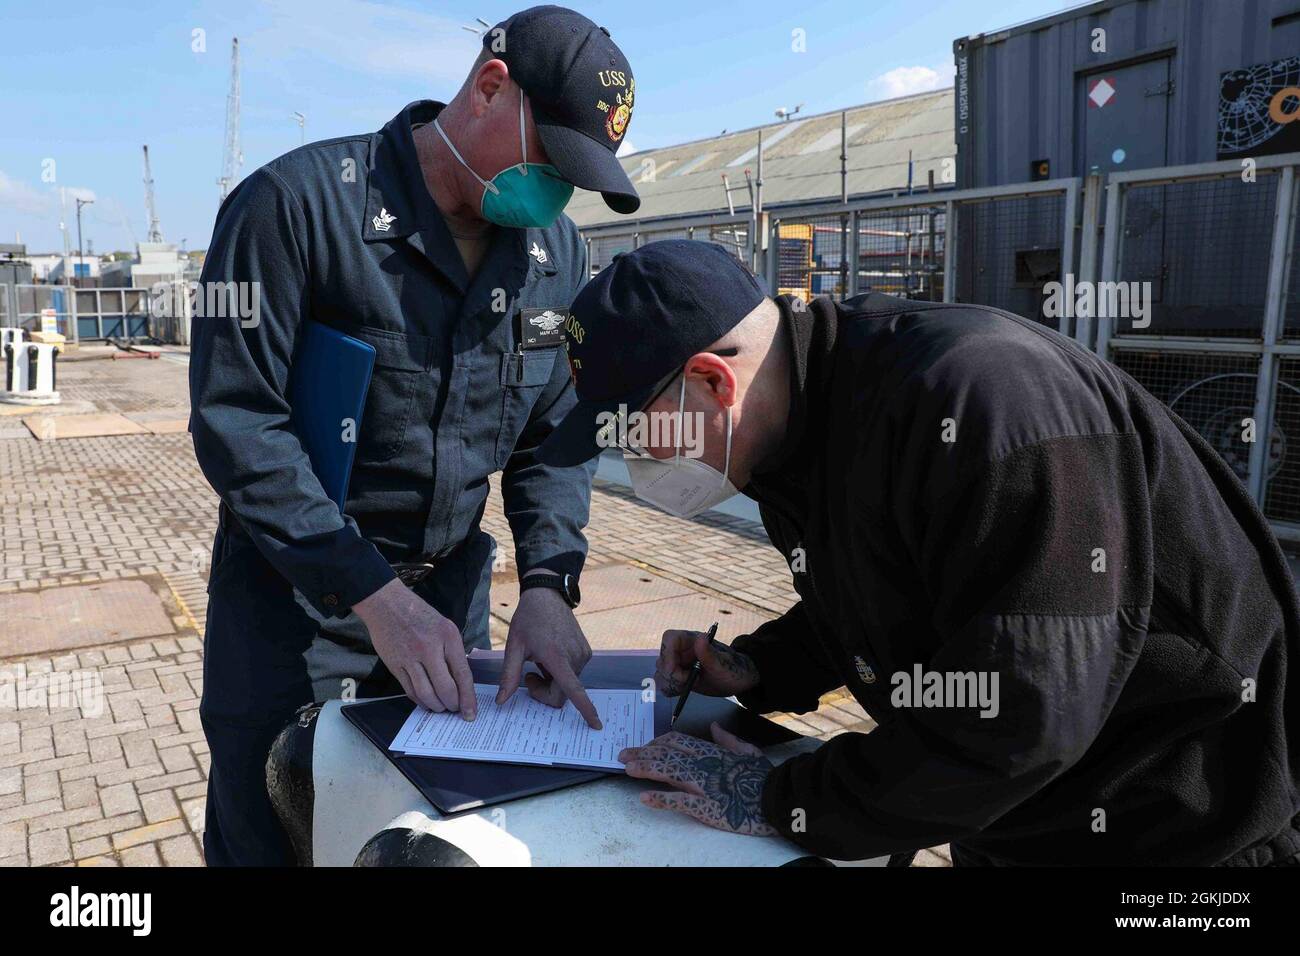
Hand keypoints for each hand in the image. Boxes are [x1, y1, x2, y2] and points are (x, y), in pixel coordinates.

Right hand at [354, 578, 475, 718]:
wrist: (387, 605)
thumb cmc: (420, 615)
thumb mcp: (445, 627)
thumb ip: (453, 652)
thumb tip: (462, 682)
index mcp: (448, 637)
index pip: (462, 674)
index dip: (468, 698)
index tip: (471, 713)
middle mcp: (429, 648)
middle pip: (445, 688)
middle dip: (453, 705)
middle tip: (456, 710)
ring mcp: (410, 658)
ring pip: (426, 694)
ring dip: (436, 706)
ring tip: (442, 707)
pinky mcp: (395, 665)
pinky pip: (410, 691)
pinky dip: (420, 701)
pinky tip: (427, 702)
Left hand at [498, 577, 600, 728]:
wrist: (547, 595)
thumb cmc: (528, 620)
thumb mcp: (514, 646)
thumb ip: (508, 676)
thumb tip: (502, 701)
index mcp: (557, 657)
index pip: (574, 690)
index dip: (585, 710)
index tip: (595, 725)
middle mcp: (575, 657)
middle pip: (564, 693)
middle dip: (545, 692)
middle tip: (528, 677)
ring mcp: (583, 654)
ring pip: (568, 684)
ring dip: (552, 681)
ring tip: (539, 661)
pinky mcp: (586, 652)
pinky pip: (574, 673)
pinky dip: (560, 672)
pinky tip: (550, 655)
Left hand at [620, 723, 776, 835]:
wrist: (778, 800)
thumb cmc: (765, 778)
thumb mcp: (749, 751)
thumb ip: (728, 739)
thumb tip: (713, 726)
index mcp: (713, 752)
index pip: (678, 741)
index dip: (657, 743)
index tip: (643, 747)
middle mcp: (704, 765)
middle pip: (667, 755)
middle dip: (643, 754)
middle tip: (623, 756)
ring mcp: (704, 785)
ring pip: (669, 772)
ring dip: (646, 769)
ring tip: (627, 768)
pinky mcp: (707, 806)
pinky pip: (680, 801)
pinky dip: (661, 799)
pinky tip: (644, 797)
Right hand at [656, 629, 759, 697]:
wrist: (737, 680)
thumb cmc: (733, 669)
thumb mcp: (723, 665)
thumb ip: (710, 654)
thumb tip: (700, 638)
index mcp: (692, 640)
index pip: (669, 639)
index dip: (668, 655)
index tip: (677, 672)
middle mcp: (682, 650)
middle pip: (662, 659)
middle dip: (673, 675)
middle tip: (691, 681)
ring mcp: (678, 663)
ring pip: (660, 673)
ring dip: (671, 684)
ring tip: (690, 685)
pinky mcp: (677, 676)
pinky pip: (663, 683)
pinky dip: (670, 689)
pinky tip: (683, 690)